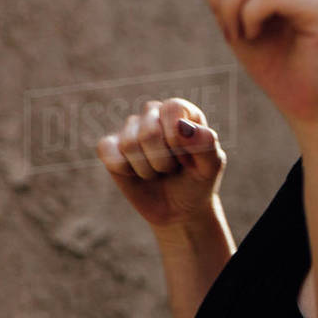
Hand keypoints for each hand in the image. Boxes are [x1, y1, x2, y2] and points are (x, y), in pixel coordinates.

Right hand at [96, 97, 226, 229]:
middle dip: (163, 161)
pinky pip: (106, 150)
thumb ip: (206, 143)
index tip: (187, 159)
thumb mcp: (211, 166)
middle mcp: (154, 113)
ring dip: (147, 169)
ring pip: (130, 144)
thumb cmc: (197, 181)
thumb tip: (183, 126)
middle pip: (150, 131)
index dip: (178, 140)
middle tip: (171, 169)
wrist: (179, 208)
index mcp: (181, 110)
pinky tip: (136, 173)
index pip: (172, 109)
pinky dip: (124, 169)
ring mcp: (130, 128)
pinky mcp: (110, 146)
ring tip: (157, 172)